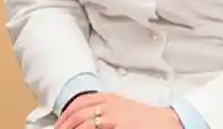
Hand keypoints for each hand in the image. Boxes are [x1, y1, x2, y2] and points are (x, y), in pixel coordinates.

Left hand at [55, 93, 181, 128]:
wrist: (164, 123)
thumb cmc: (143, 118)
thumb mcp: (121, 107)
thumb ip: (104, 108)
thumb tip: (85, 118)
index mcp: (108, 97)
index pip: (79, 102)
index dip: (66, 114)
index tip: (59, 124)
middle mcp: (108, 104)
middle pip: (78, 113)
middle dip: (65, 125)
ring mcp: (113, 116)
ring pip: (84, 124)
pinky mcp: (119, 126)